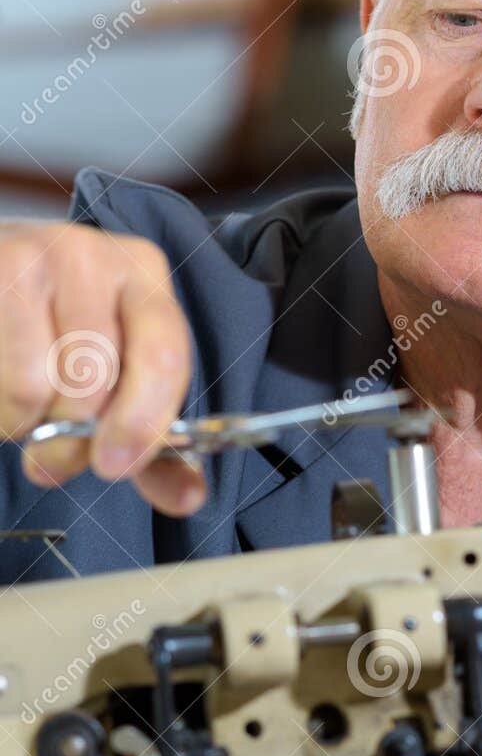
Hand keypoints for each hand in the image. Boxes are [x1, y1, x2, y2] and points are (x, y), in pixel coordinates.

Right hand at [0, 221, 203, 513]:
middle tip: (50, 453)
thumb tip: (188, 498)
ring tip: (20, 404)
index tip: (113, 467)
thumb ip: (153, 446)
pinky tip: (0, 385)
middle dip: (70, 439)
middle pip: (96, 380)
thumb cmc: (56, 333)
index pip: (164, 356)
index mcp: (146, 281)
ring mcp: (37, 257)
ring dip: (24, 423)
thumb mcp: (115, 378)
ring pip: (37, 387)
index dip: (142, 423)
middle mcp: (97, 257)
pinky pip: (4, 382)